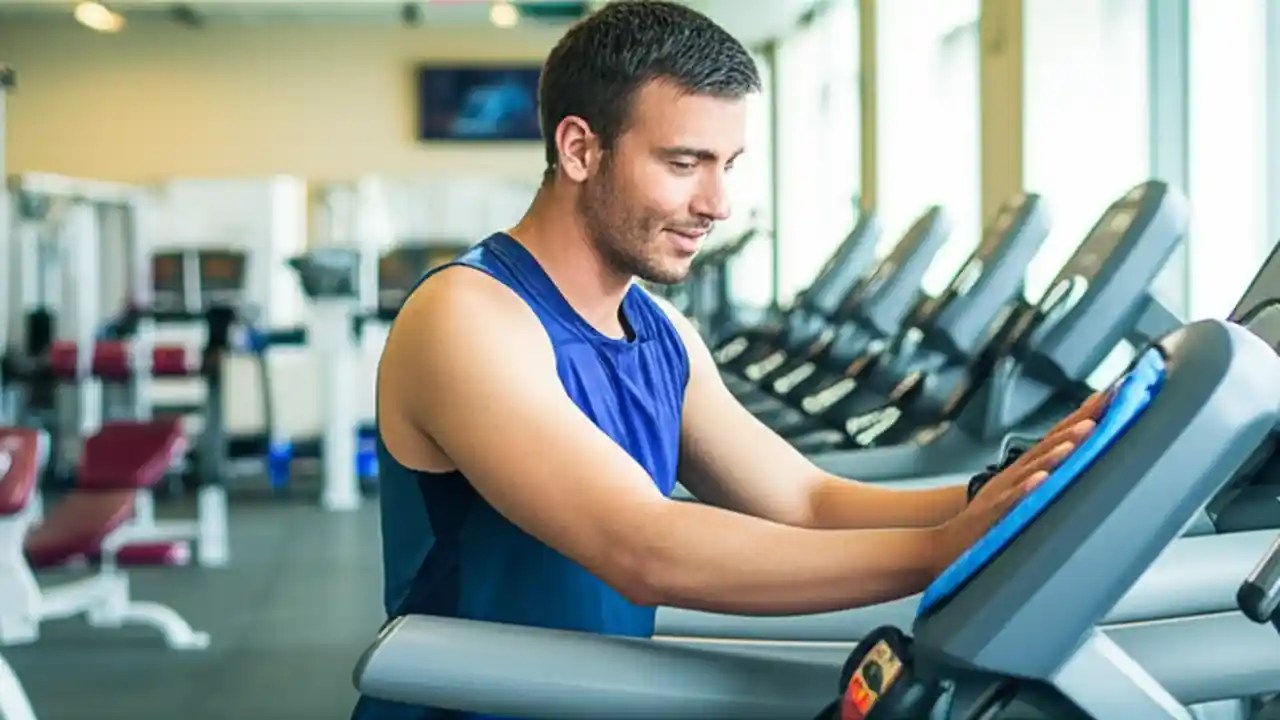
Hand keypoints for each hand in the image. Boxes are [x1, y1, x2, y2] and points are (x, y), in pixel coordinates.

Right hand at [930, 391, 1110, 574]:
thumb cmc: (986, 521)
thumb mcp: (1018, 493)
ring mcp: (1004, 492)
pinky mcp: (992, 515)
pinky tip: (1043, 479)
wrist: (944, 544)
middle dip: (1082, 419)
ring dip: (1060, 448)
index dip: (1087, 412)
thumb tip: (1076, 459)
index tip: (1116, 390)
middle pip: (1052, 441)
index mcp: (1026, 469)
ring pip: (1035, 466)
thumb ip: (1043, 476)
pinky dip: (1027, 488)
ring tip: (1085, 430)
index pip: (1060, 434)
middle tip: (1111, 398)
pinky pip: (1011, 500)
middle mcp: (1016, 474)